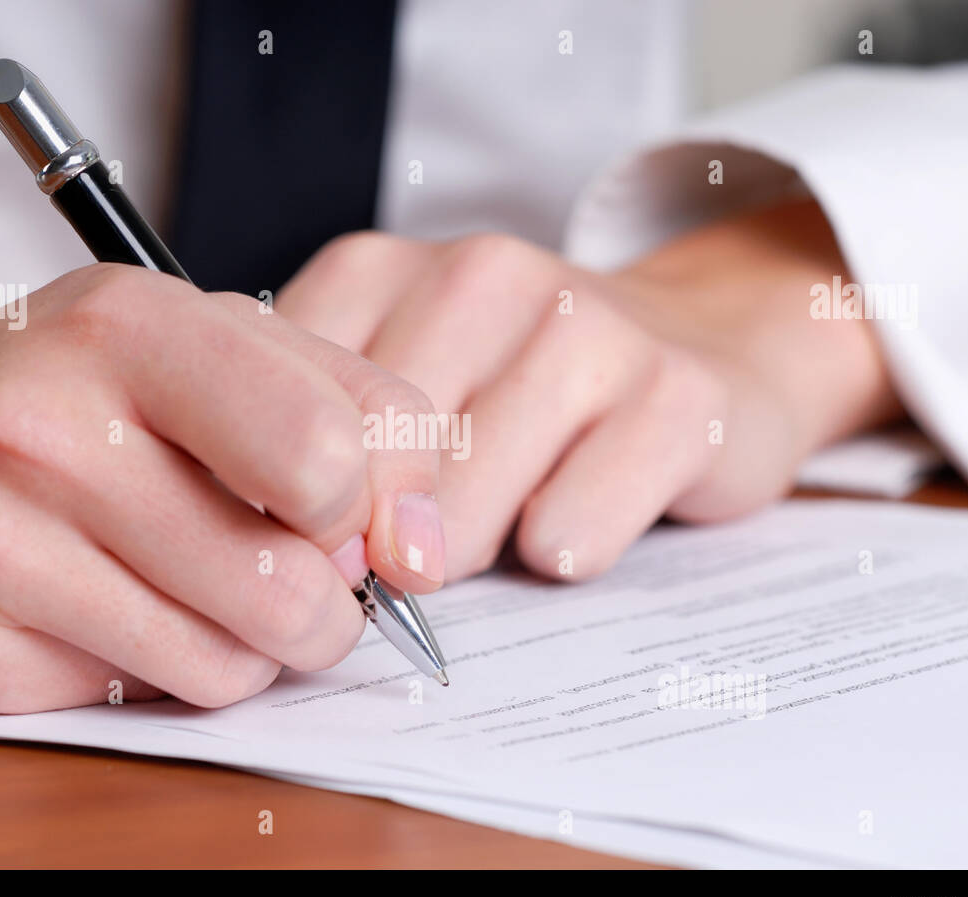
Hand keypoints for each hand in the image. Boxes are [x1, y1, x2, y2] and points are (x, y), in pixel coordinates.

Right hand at [0, 264, 442, 711]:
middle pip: (295, 585)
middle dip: (327, 606)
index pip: (332, 448)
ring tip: (195, 587)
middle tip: (292, 577)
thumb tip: (419, 545)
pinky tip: (116, 613)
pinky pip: (149, 700)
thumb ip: (340, 410)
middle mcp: (52, 429)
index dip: (374, 507)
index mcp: (130, 326)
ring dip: (249, 646)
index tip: (353, 521)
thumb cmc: (47, 393)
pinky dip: (166, 670)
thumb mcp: (195, 345)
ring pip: (233, 662)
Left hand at [278, 199, 901, 581]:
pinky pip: (571, 528)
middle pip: (371, 482)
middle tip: (430, 538)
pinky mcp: (676, 396)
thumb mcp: (396, 390)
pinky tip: (579, 517)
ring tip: (516, 513)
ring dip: (481, 550)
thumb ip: (316, 447)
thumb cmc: (519, 393)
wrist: (704, 345)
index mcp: (379, 271)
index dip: (294, 515)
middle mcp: (480, 275)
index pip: (280, 426)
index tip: (327, 544)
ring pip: (462, 515)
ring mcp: (584, 326)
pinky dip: (566, 550)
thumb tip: (263, 554)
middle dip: (387, 545)